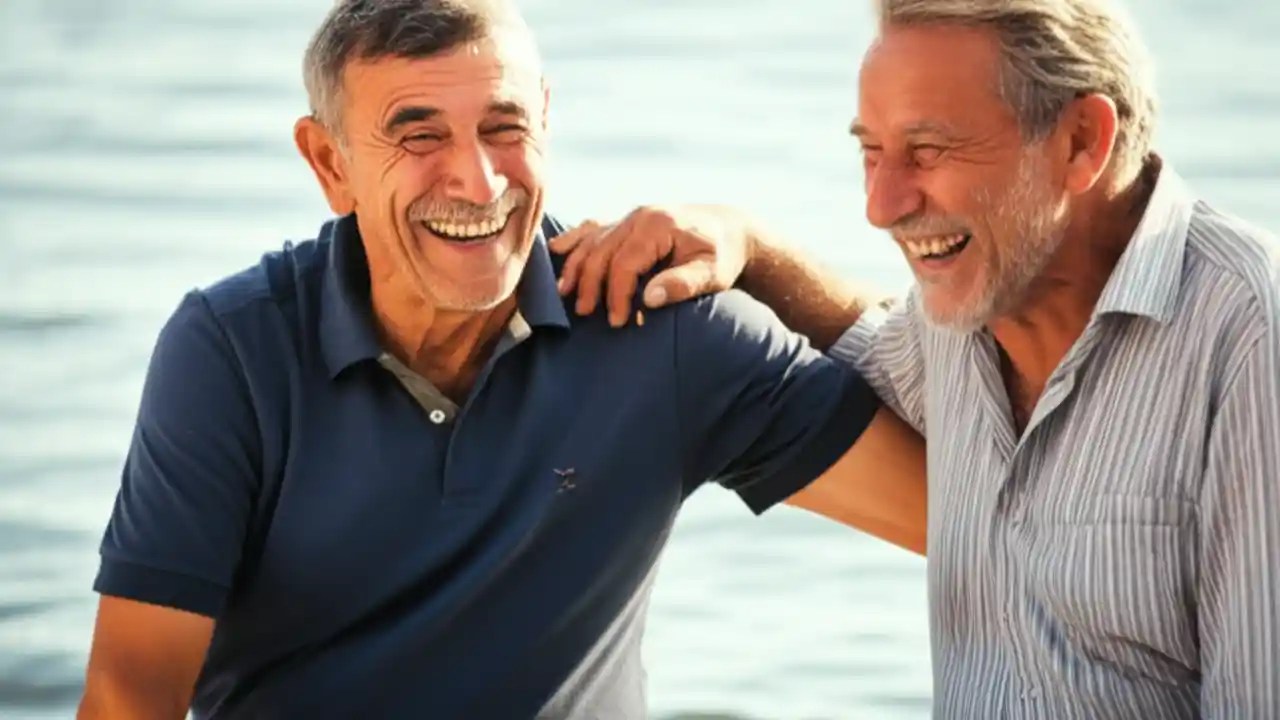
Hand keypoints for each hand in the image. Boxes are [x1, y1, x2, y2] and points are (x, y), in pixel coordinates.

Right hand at [549, 204, 751, 326]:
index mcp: (658, 225)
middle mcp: (639, 216)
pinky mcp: (628, 222)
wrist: (730, 231)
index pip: (624, 262)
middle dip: (590, 284)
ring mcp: (631, 216)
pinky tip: (556, 251)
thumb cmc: (723, 256)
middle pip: (601, 251)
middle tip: (585, 314)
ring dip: (575, 266)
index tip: (617, 321)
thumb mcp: (712, 273)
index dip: (616, 293)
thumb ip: (682, 284)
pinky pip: (593, 228)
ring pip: (592, 239)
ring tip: (564, 293)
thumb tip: (649, 299)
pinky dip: (574, 240)